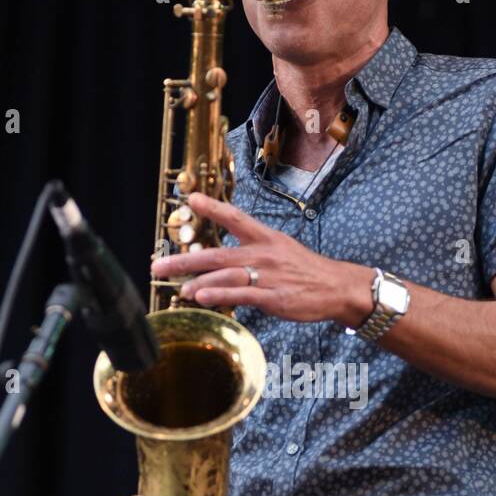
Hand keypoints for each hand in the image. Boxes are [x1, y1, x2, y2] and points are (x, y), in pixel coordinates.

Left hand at [150, 192, 370, 325]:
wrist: (337, 287)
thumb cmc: (306, 271)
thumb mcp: (281, 250)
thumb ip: (251, 253)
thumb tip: (222, 262)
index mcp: (265, 238)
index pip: (235, 217)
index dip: (213, 207)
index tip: (190, 199)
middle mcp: (263, 253)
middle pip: (218, 254)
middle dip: (185, 260)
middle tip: (157, 266)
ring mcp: (268, 276)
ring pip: (227, 276)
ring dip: (199, 281)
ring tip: (178, 288)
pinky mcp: (274, 297)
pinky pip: (243, 294)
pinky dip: (220, 294)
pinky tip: (202, 296)